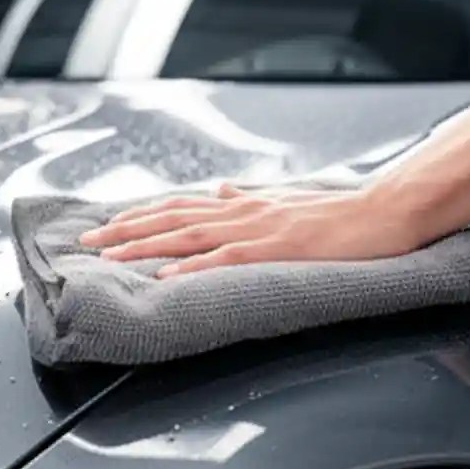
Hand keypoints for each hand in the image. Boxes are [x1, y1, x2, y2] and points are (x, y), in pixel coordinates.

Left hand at [78, 183, 421, 277]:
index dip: (141, 215)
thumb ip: (249, 198)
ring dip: (145, 246)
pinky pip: (225, 259)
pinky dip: (191, 268)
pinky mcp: (275, 248)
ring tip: (110, 256)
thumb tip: (220, 191)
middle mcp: (241, 211)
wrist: (381, 213)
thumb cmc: (338, 213)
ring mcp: (256, 229)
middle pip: (171, 219)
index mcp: (243, 203)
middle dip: (126, 230)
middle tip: (88, 243)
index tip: (108, 224)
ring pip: (187, 236)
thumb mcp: (286, 200)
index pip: (180, 207)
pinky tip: (165, 277)